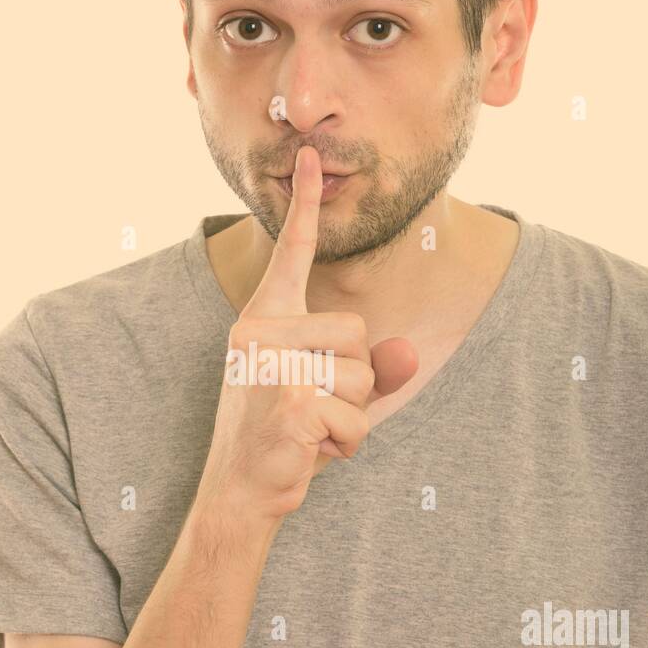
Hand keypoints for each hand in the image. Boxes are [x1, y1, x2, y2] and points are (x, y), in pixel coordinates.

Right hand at [196, 145, 418, 523]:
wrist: (239, 492)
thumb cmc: (283, 438)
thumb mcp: (328, 394)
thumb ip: (370, 370)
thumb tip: (408, 354)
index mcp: (264, 319)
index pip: (292, 255)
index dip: (306, 206)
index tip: (314, 156)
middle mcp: (260, 331)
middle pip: (357, 331)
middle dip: (355, 381)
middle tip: (313, 409)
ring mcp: (273, 364)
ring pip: (363, 375)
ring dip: (352, 416)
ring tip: (311, 430)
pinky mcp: (291, 399)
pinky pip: (355, 416)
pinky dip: (346, 443)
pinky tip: (310, 449)